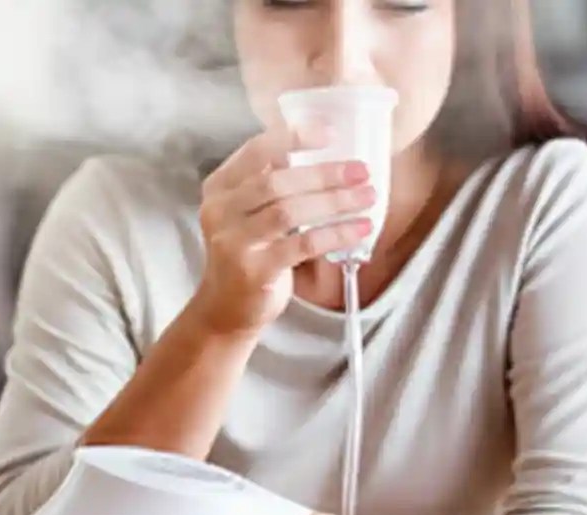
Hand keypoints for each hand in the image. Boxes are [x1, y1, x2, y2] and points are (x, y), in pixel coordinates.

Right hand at [192, 131, 377, 336]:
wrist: (226, 308)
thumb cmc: (248, 252)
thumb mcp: (248, 212)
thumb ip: (271, 184)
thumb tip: (326, 151)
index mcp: (219, 187)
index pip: (256, 150)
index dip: (294, 137)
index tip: (331, 134)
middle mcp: (220, 211)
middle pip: (276, 181)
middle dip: (325, 174)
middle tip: (361, 171)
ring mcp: (233, 242)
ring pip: (289, 211)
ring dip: (335, 201)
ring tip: (367, 197)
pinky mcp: (254, 271)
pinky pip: (302, 244)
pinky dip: (336, 234)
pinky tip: (360, 228)